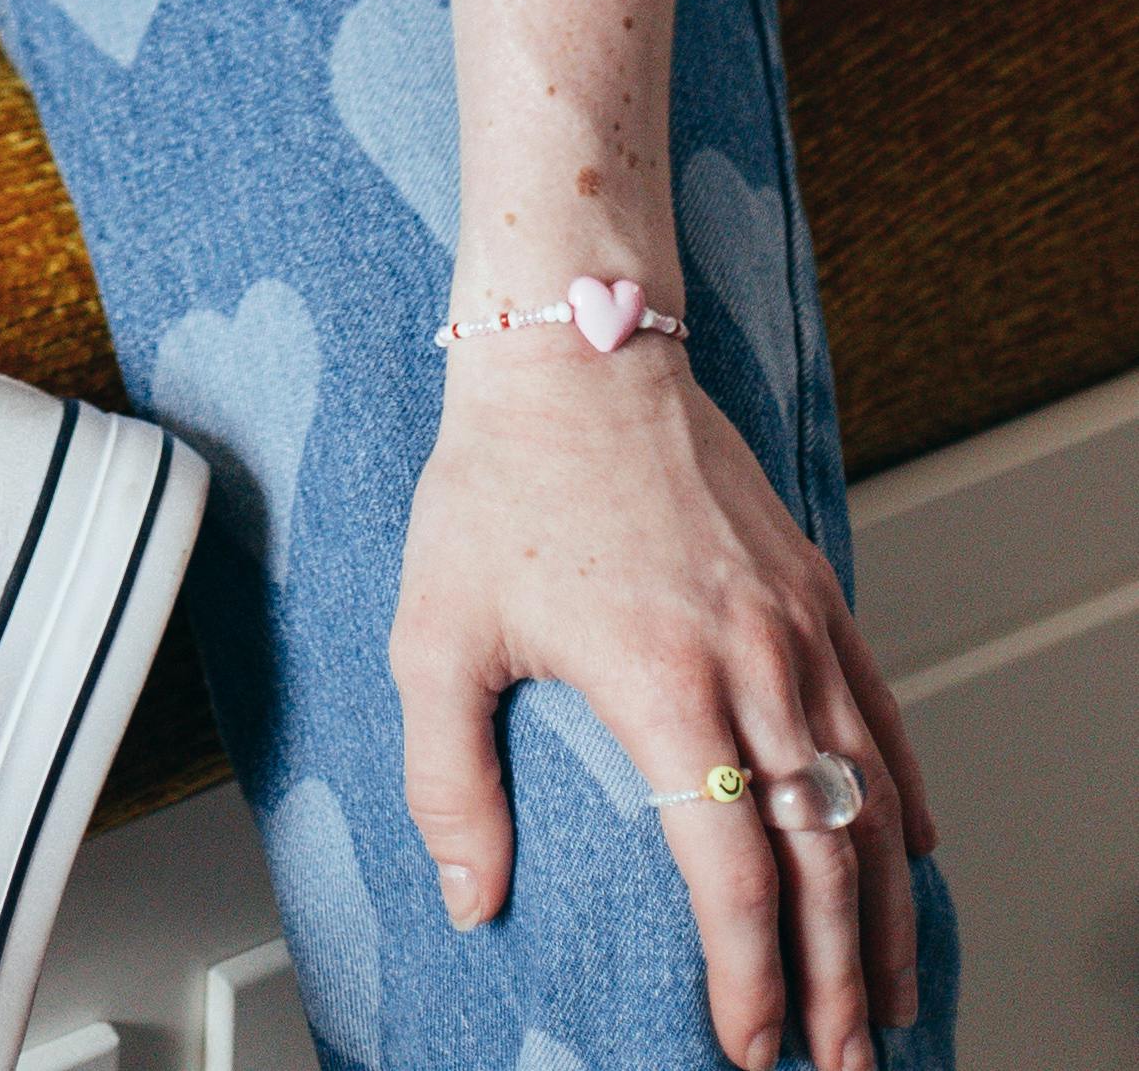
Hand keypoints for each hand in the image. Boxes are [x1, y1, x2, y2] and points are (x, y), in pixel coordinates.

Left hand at [394, 344, 936, 1068]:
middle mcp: (750, 660)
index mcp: (662, 679)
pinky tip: (908, 860)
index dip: (749, 972)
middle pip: (821, 855)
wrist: (576, 346)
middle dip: (835, 979)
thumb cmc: (497, 481)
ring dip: (885, 913)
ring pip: (870, 800)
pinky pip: (880, 718)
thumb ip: (448, 775)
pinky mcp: (815, 591)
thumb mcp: (436, 630)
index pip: (731, 867)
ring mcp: (796, 626)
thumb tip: (470, 898)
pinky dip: (902, 803)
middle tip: (835, 1064)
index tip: (752, 1048)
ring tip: (886, 1000)